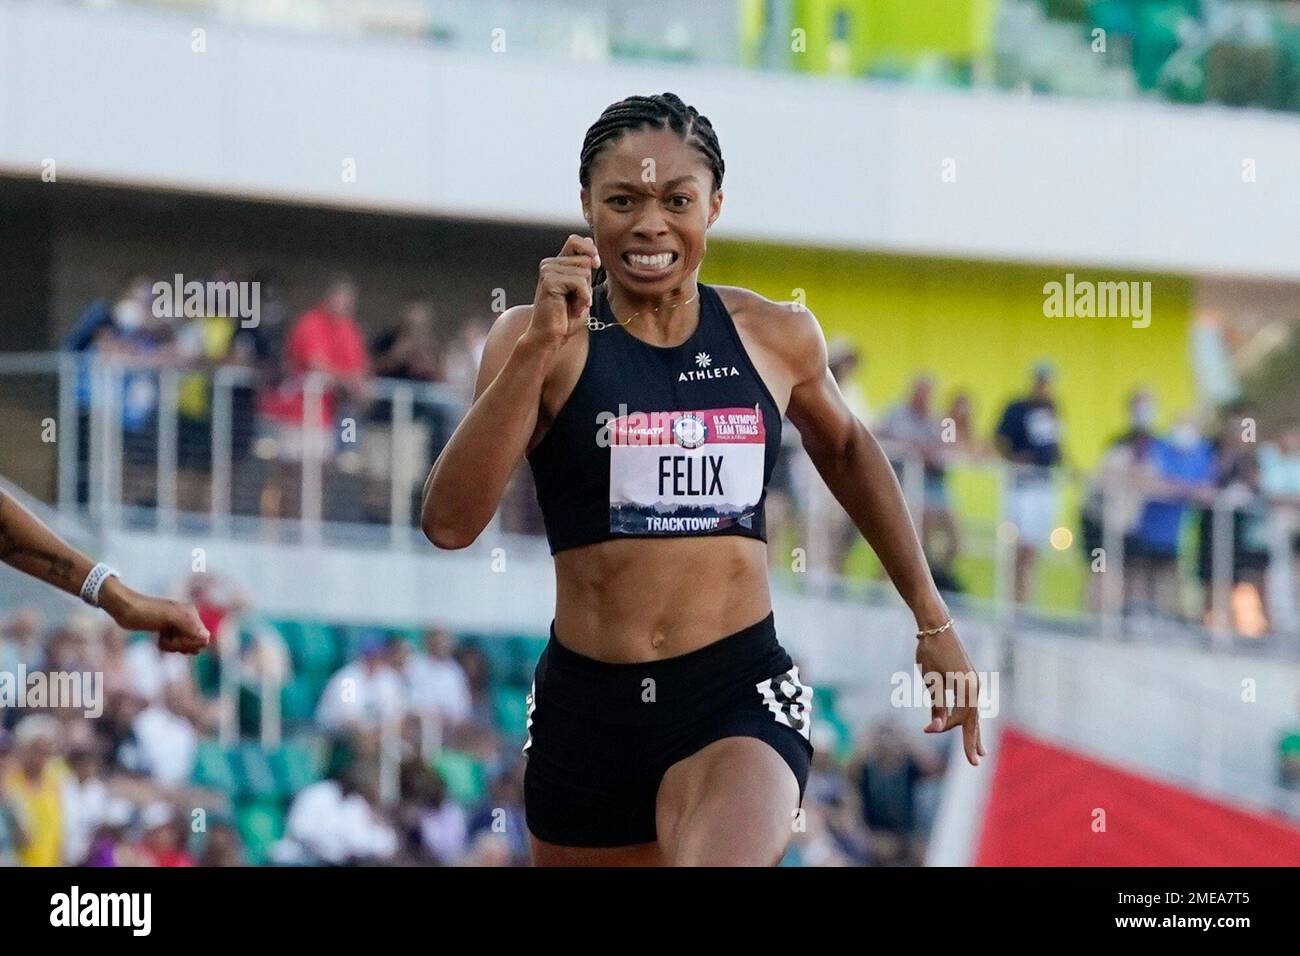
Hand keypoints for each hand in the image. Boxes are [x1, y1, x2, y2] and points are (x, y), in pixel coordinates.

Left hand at [99, 579, 209, 654]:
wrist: (125, 609)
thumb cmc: (145, 611)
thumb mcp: (168, 617)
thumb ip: (188, 625)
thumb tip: (206, 638)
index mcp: (191, 613)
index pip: (202, 638)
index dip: (189, 643)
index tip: (174, 637)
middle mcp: (187, 618)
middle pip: (195, 643)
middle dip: (181, 645)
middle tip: (167, 637)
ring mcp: (177, 625)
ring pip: (185, 645)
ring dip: (173, 646)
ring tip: (162, 638)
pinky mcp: (168, 630)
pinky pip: (176, 645)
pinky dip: (168, 646)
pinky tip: (159, 640)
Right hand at [525, 234, 599, 351]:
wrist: (550, 336)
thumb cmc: (565, 317)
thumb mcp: (582, 288)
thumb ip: (585, 267)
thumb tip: (590, 241)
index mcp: (557, 264)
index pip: (575, 240)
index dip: (589, 250)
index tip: (596, 265)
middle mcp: (550, 264)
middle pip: (585, 258)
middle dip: (588, 282)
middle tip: (576, 299)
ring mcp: (548, 270)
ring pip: (584, 271)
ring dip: (585, 293)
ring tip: (572, 305)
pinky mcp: (548, 281)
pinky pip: (579, 282)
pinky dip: (582, 297)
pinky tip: (573, 307)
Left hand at [915, 621, 985, 766]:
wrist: (936, 626)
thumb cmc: (931, 652)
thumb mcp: (931, 681)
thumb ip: (936, 706)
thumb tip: (935, 728)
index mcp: (967, 689)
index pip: (961, 720)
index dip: (945, 728)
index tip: (926, 730)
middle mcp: (975, 687)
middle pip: (973, 719)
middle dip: (973, 741)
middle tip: (976, 761)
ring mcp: (973, 682)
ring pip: (973, 712)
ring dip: (974, 730)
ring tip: (980, 749)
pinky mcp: (968, 677)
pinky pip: (970, 702)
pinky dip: (968, 715)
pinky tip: (967, 722)